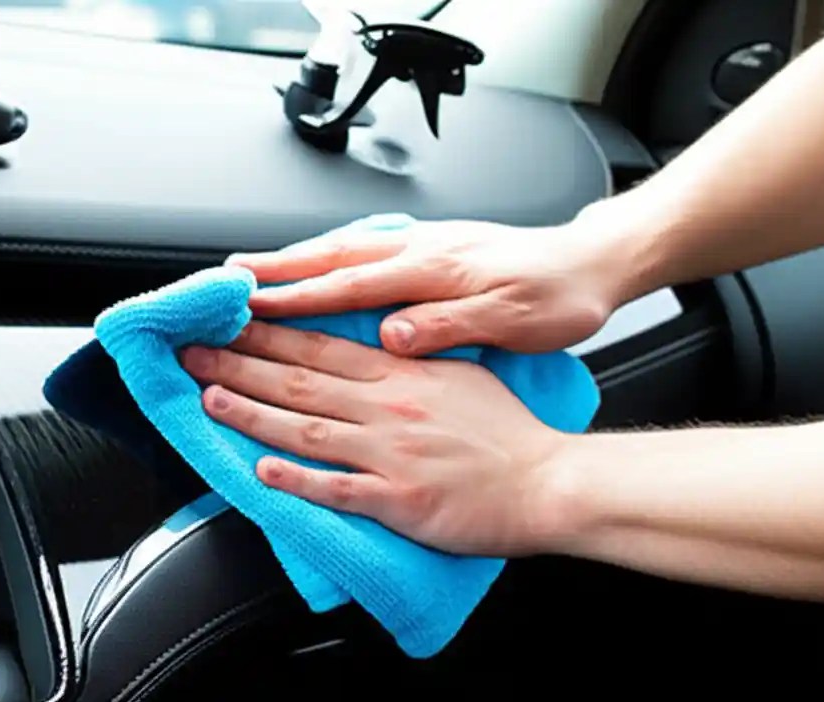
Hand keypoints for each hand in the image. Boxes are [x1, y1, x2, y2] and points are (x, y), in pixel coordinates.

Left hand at [179, 321, 576, 557]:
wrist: (547, 482)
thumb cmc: (505, 432)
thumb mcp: (458, 373)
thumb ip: (410, 356)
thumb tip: (374, 339)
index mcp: (402, 374)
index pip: (319, 347)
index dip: (267, 334)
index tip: (228, 323)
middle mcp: (390, 407)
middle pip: (299, 381)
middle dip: (239, 364)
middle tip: (193, 353)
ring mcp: (392, 453)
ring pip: (307, 428)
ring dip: (252, 413)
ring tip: (209, 399)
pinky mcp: (399, 499)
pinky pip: (338, 488)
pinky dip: (297, 478)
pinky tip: (260, 470)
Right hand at [226, 218, 626, 356]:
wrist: (595, 263)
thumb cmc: (559, 296)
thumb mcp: (514, 320)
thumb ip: (449, 325)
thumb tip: (391, 336)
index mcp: (435, 270)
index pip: (348, 285)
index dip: (295, 298)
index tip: (249, 307)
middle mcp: (421, 250)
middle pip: (333, 257)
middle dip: (277, 270)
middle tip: (228, 280)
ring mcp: (425, 244)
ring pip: (345, 248)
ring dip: (296, 260)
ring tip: (255, 271)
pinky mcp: (434, 247)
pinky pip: (366, 248)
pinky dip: (330, 256)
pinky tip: (317, 265)